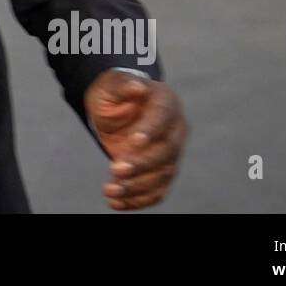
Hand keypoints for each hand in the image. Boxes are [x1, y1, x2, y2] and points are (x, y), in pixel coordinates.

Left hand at [85, 69, 187, 210]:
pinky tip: (116, 202)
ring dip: (137, 186)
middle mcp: (175, 129)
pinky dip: (139, 200)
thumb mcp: (111, 83)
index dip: (150, 130)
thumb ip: (123, 84)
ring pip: (163, 175)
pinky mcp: (162, 171)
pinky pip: (157, 190)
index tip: (132, 141)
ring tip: (111, 190)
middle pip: (167, 151)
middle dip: (142, 163)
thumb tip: (137, 87)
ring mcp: (171, 152)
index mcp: (166, 102)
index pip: (163, 117)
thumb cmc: (113, 92)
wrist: (114, 107)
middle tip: (116, 169)